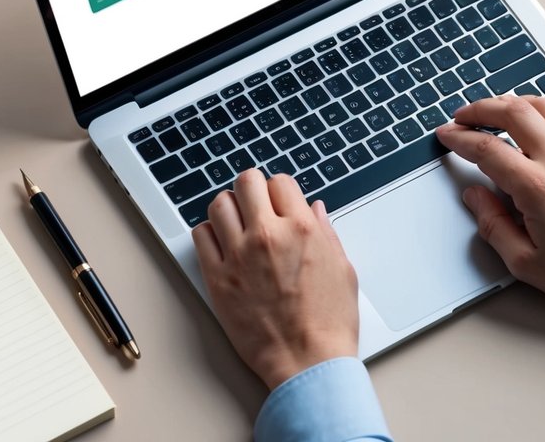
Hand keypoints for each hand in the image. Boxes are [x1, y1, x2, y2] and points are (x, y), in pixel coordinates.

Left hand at [191, 169, 358, 388]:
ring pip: (219, 204)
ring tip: (236, 222)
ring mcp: (239, 257)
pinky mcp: (218, 280)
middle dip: (252, 189)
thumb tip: (315, 210)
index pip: (280, 182)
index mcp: (302, 229)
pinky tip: (222, 244)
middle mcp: (268, 236)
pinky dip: (209, 234)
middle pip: (247, 182)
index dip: (280, 190)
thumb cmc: (329, 322)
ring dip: (229, 208)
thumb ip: (326, 233)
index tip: (279, 202)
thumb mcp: (342, 269)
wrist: (308, 361)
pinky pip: (201, 237)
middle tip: (255, 204)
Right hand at [436, 95, 544, 309]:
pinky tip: (541, 115)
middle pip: (513, 112)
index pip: (487, 148)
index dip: (460, 137)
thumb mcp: (526, 264)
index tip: (447, 134)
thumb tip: (475, 196)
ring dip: (515, 100)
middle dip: (481, 108)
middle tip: (463, 115)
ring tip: (497, 108)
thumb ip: (493, 226)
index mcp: (538, 187)